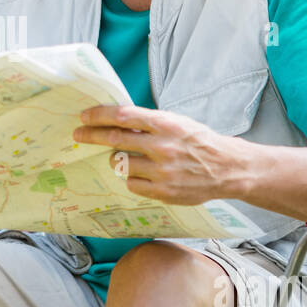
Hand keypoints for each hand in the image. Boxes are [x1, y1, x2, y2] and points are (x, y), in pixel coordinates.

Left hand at [72, 104, 242, 205]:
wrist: (228, 168)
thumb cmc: (199, 142)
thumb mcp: (177, 123)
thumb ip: (149, 123)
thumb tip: (116, 120)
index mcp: (166, 124)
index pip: (122, 116)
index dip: (99, 116)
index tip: (84, 117)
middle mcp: (162, 146)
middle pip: (115, 139)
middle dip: (92, 136)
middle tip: (78, 135)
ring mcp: (162, 171)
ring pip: (121, 163)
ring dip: (115, 159)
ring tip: (123, 157)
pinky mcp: (163, 191)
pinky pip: (132, 183)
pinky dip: (131, 177)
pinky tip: (141, 173)